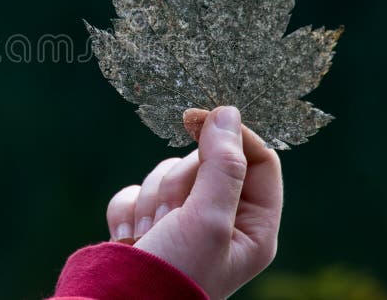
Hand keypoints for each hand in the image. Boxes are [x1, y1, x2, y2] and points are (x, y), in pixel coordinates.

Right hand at [106, 106, 282, 298]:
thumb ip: (222, 165)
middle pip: (205, 162)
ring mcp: (182, 221)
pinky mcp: (148, 222)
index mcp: (253, 226)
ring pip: (167, 173)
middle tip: (172, 216)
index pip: (258, 160)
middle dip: (178, 184)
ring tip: (151, 236)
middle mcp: (221, 221)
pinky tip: (131, 238)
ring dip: (152, 200)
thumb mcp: (208, 219)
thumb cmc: (173, 273)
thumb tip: (227, 113)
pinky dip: (128, 210)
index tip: (198, 118)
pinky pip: (136, 190)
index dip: (231, 135)